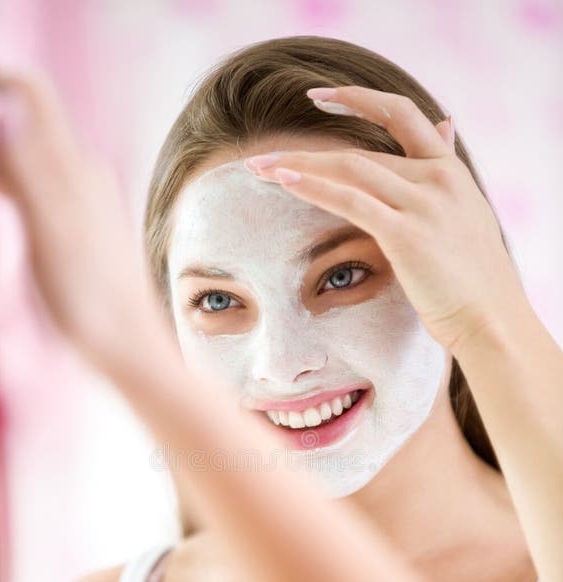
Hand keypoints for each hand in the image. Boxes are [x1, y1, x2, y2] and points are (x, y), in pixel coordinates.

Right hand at [0, 62, 163, 366]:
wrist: (130, 347)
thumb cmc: (90, 304)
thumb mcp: (52, 236)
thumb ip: (31, 171)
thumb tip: (6, 113)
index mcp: (73, 168)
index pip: (29, 91)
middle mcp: (83, 174)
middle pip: (21, 119)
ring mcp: (84, 199)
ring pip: (25, 153)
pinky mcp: (80, 224)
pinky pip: (35, 183)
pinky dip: (4, 181)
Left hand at [245, 85, 530, 354]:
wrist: (491, 318)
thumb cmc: (475, 280)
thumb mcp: (468, 214)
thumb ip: (447, 174)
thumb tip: (445, 126)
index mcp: (450, 171)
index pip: (402, 114)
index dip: (358, 98)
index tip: (319, 96)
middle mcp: (437, 178)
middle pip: (361, 150)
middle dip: (306, 150)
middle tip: (260, 155)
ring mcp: (423, 203)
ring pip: (350, 169)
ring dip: (298, 166)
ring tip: (256, 168)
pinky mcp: (406, 233)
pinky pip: (351, 200)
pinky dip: (314, 187)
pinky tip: (282, 181)